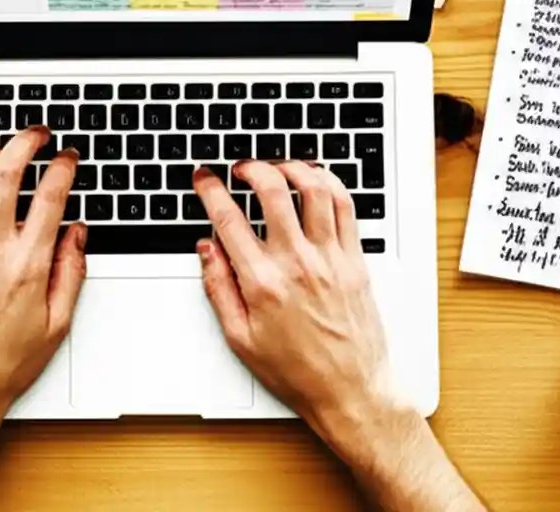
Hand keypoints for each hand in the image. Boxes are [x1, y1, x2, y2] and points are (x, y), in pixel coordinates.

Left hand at [0, 127, 85, 511]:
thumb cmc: (6, 363)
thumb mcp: (58, 323)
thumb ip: (72, 271)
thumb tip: (77, 233)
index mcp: (27, 266)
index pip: (50, 196)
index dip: (63, 166)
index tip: (68, 157)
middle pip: (7, 174)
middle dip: (26, 143)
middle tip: (36, 135)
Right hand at [194, 160, 486, 510]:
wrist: (350, 390)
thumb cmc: (297, 371)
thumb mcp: (240, 338)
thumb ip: (218, 288)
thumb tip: (206, 250)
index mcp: (262, 283)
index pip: (228, 219)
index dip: (210, 190)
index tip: (204, 178)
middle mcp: (297, 264)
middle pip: (273, 191)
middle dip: (251, 168)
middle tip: (241, 168)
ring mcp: (330, 259)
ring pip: (314, 190)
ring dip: (292, 168)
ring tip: (279, 168)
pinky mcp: (355, 260)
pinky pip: (346, 207)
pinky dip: (330, 184)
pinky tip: (317, 181)